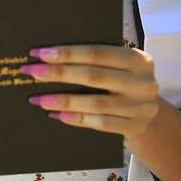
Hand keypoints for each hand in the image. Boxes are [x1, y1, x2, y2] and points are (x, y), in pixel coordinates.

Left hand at [20, 44, 162, 146]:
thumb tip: (49, 57)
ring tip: (38, 98)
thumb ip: (94, 60)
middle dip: (59, 73)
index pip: (97, 53)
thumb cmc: (123, 82)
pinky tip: (56, 115)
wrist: (149, 114)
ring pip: (96, 103)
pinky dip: (76, 119)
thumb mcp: (119, 66)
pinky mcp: (135, 127)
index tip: (39, 53)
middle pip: (94, 76)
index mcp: (137, 59)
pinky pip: (100, 124)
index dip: (67, 53)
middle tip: (31, 72)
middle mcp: (142, 82)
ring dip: (63, 100)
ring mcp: (141, 107)